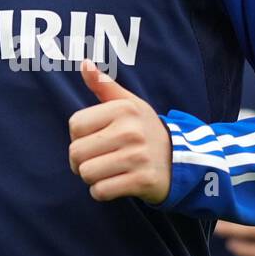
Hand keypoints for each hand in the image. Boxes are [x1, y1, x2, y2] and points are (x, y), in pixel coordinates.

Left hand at [68, 58, 171, 203]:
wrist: (180, 160)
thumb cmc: (146, 130)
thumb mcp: (129, 103)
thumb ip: (104, 85)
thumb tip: (84, 63)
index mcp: (123, 109)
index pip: (75, 125)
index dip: (79, 136)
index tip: (94, 138)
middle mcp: (130, 131)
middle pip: (77, 153)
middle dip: (81, 161)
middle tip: (97, 159)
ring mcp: (137, 157)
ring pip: (87, 174)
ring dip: (92, 177)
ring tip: (107, 171)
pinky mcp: (142, 180)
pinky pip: (101, 191)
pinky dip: (102, 191)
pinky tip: (115, 183)